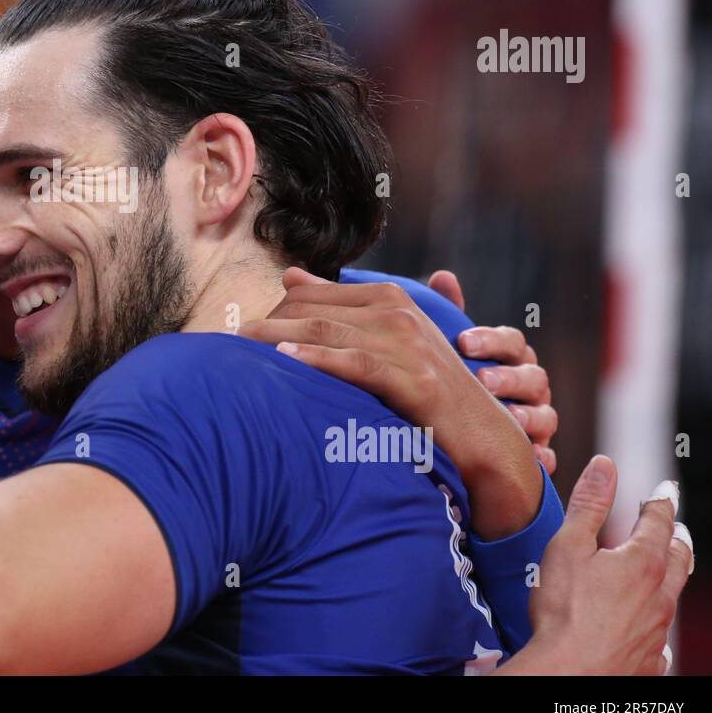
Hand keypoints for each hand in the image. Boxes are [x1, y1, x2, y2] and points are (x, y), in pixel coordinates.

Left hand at [239, 267, 542, 538]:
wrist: (483, 436)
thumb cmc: (428, 393)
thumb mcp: (388, 341)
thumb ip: (343, 307)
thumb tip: (291, 276)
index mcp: (391, 299)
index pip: (317, 294)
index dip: (277, 309)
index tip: (241, 326)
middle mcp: (398, 314)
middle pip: (316, 310)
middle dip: (269, 322)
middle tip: (228, 338)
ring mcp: (408, 344)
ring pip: (328, 331)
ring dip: (278, 337)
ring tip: (240, 346)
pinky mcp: (412, 377)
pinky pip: (354, 363)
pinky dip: (317, 358)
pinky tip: (284, 359)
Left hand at [428, 269, 557, 475]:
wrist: (461, 440)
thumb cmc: (457, 385)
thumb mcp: (449, 354)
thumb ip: (448, 315)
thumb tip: (443, 276)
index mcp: (510, 358)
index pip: (513, 341)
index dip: (492, 340)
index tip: (463, 342)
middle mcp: (530, 387)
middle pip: (534, 376)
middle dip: (510, 377)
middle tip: (483, 380)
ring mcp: (538, 421)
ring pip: (547, 415)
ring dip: (529, 416)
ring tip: (509, 419)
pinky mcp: (538, 455)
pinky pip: (549, 458)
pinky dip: (543, 458)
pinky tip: (532, 460)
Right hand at [504, 455, 692, 674]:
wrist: (569, 673)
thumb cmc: (563, 610)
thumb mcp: (569, 545)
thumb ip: (588, 504)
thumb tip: (606, 466)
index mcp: (642, 563)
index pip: (657, 522)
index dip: (659, 502)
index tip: (663, 491)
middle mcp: (660, 596)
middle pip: (679, 559)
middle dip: (677, 538)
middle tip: (675, 528)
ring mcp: (658, 631)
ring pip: (675, 597)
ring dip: (672, 577)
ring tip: (667, 569)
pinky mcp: (649, 659)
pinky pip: (662, 637)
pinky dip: (658, 623)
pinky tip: (651, 628)